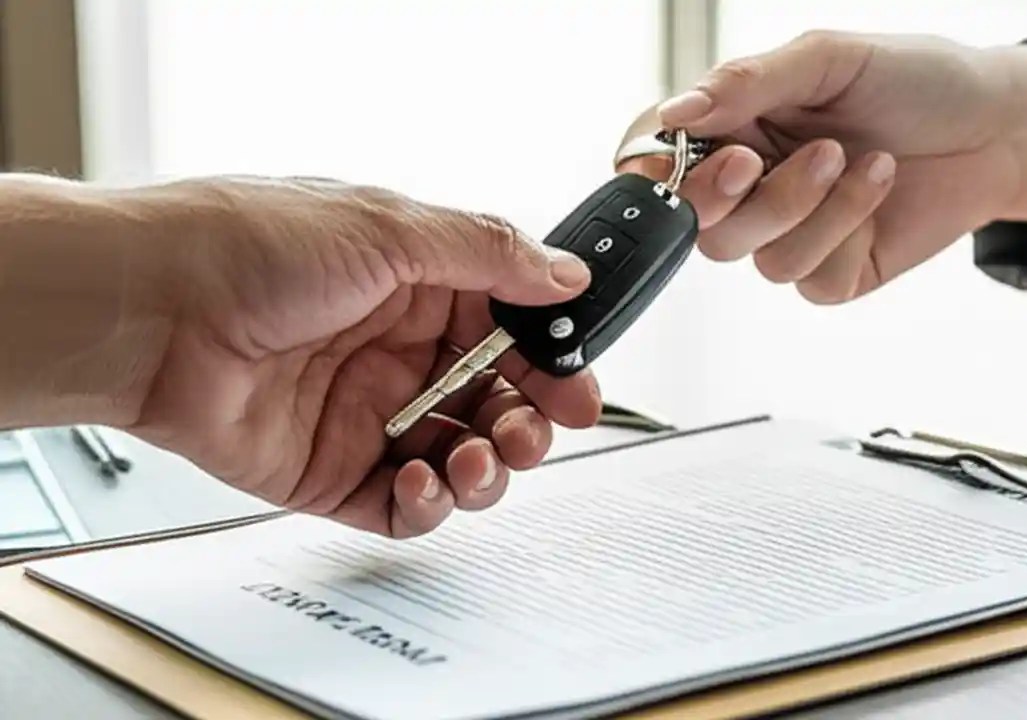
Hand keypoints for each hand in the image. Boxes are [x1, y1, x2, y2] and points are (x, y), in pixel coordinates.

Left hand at [125, 177, 601, 536]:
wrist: (150, 311)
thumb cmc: (251, 246)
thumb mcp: (390, 227)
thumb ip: (489, 253)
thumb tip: (566, 274)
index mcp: (421, 288)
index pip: (514, 333)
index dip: (553, 363)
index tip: (579, 387)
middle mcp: (401, 353)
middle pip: (499, 404)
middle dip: (530, 424)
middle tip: (536, 431)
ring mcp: (369, 416)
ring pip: (463, 459)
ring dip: (489, 468)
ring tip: (477, 459)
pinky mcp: (332, 473)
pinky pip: (404, 505)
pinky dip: (430, 505)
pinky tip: (427, 482)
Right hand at [616, 31, 1026, 302]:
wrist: (1000, 124)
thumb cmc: (916, 79)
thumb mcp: (827, 58)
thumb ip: (745, 82)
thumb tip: (674, 115)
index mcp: (733, 127)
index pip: (653, 162)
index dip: (649, 171)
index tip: (674, 158)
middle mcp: (752, 186)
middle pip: (697, 225)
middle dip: (726, 197)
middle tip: (757, 159)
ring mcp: (791, 234)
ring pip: (754, 256)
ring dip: (805, 205)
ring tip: (854, 157)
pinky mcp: (833, 273)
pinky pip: (810, 277)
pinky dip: (847, 227)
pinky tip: (879, 183)